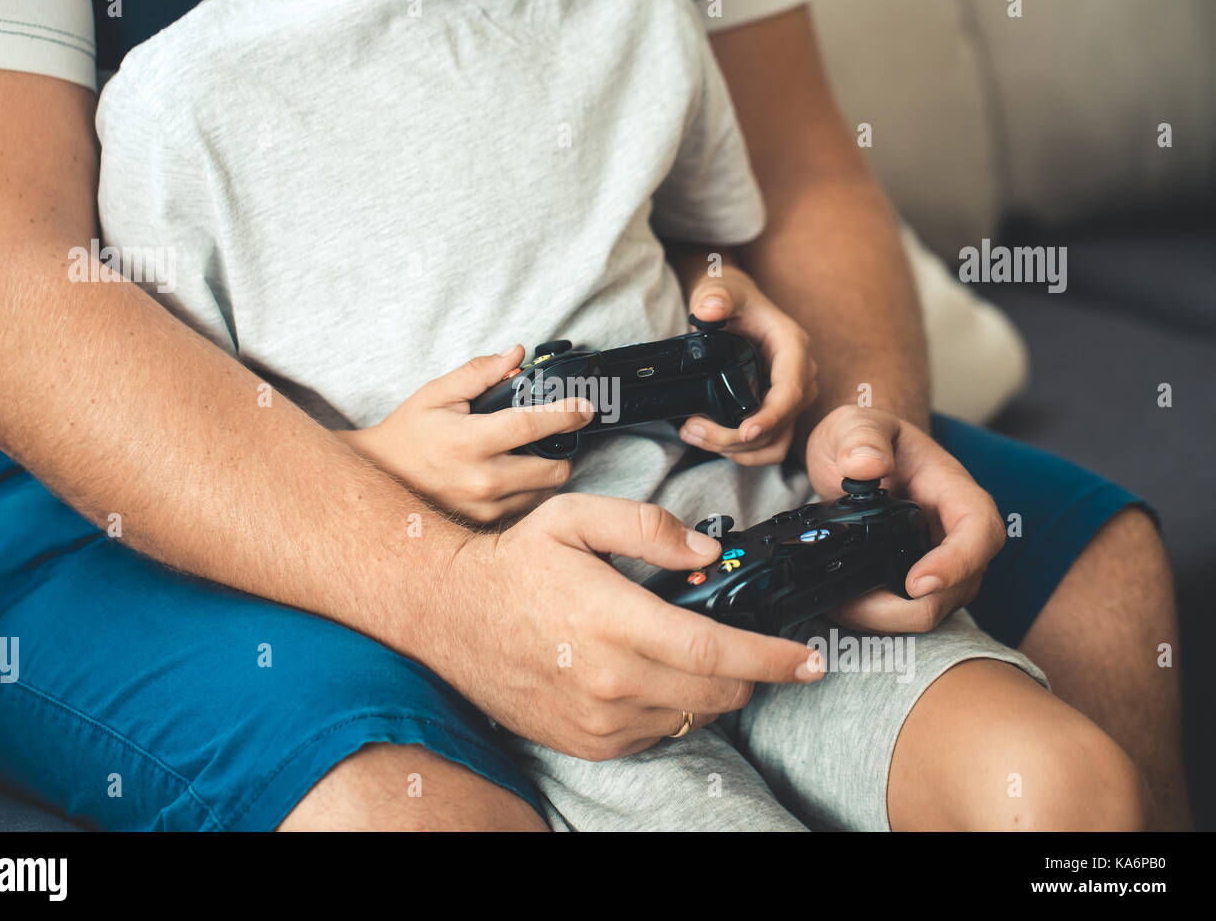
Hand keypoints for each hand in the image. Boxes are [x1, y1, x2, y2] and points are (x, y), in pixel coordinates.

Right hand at [344, 347, 590, 523]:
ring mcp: (485, 508)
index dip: (566, 413)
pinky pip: (527, 507)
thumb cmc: (408, 434)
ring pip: (545, 491)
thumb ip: (480, 373)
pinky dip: (529, 489)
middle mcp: (481, 481)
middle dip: (561, 447)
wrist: (379, 480)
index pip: (532, 426)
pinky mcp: (485, 524)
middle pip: (554, 469)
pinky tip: (511, 473)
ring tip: (524, 452)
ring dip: (546, 470)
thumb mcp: (437, 394)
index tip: (585, 406)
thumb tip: (516, 355)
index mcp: (469, 442)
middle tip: (552, 431)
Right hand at [438, 493, 824, 759]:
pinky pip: (657, 734)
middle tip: (749, 645)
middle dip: (750, 671)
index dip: (775, 658)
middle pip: (718, 692)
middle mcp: (611, 680)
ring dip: (708, 689)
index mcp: (615, 620)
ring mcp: (598, 719)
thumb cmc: (514, 564)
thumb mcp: (576, 517)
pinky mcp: (587, 741)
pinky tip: (646, 674)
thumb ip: (649, 526)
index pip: (718, 652)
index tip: (810, 659)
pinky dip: (670, 707)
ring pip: (692, 715)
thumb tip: (707, 552)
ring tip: (683, 652)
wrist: (448, 614)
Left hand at [680, 266, 817, 464]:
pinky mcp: (779, 411)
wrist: (735, 305)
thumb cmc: (731, 297)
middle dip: (736, 437)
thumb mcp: (721, 289)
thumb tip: (710, 309)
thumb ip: (717, 296)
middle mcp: (801, 375)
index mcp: (793, 347)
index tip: (744, 431)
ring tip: (693, 435)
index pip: (791, 391)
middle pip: (780, 422)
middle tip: (692, 430)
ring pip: (775, 440)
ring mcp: (792, 396)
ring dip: (736, 449)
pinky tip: (713, 444)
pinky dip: (744, 452)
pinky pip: (772, 444)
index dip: (771, 416)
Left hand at [806, 404, 1006, 632]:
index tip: (917, 583)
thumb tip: (866, 465)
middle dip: (911, 606)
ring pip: (935, 608)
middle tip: (855, 605)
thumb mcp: (854, 424)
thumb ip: (860, 437)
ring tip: (842, 606)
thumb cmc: (861, 438)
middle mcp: (955, 531)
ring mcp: (942, 560)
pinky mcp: (919, 580)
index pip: (980, 531)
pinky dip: (878, 619)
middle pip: (961, 585)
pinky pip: (910, 613)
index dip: (957, 563)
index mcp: (953, 491)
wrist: (849, 456)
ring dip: (889, 619)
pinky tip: (844, 607)